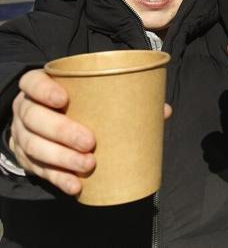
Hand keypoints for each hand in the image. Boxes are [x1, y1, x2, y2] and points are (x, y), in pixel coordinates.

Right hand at [9, 70, 172, 195]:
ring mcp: (23, 136)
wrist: (48, 127)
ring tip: (88, 165)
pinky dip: (59, 179)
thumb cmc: (78, 107)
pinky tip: (76, 185)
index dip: (44, 90)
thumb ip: (124, 98)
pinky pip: (40, 171)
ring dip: (61, 159)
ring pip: (34, 147)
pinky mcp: (28, 160)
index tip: (63, 99)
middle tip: (89, 143)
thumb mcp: (92, 97)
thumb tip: (163, 110)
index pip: (33, 83)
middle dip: (61, 131)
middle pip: (35, 118)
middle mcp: (27, 110)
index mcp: (40, 89)